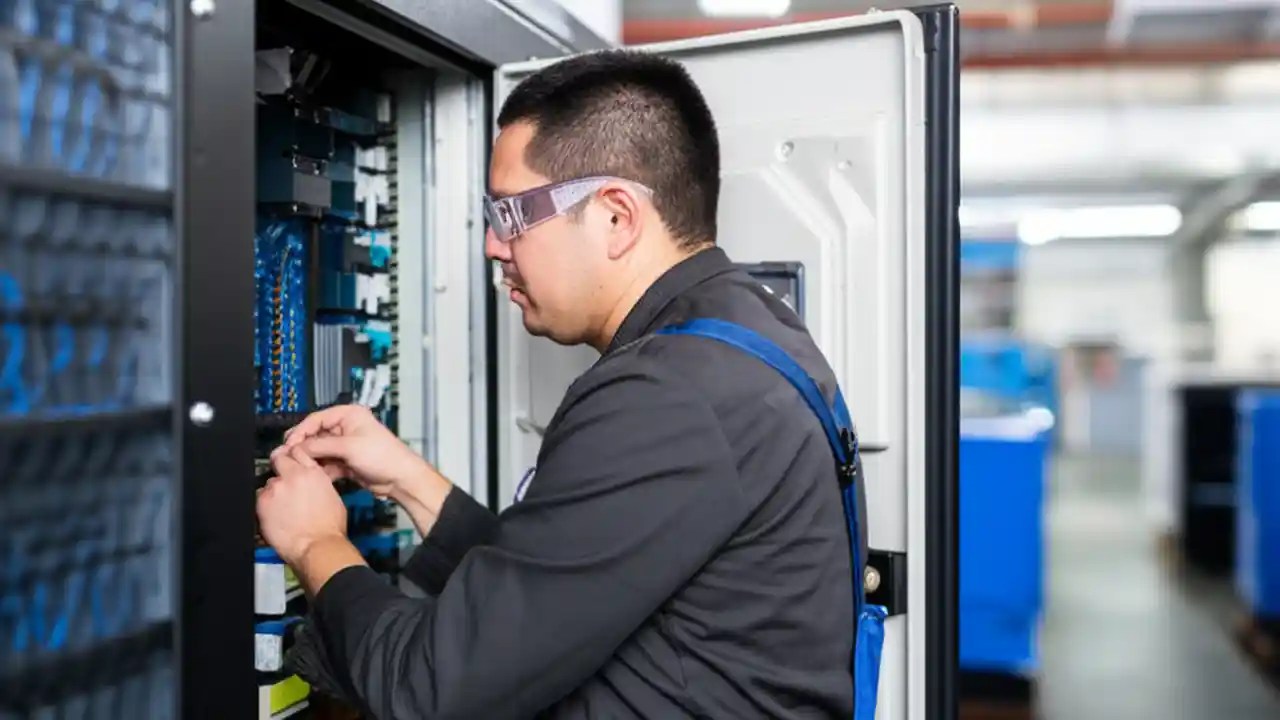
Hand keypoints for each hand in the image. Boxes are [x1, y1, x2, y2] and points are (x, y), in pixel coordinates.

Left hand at [257, 446, 349, 566]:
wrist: (317, 546)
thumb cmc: (329, 528)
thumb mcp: (331, 496)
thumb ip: (317, 482)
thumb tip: (310, 482)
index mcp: (313, 472)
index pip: (297, 451)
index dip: (292, 456)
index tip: (289, 461)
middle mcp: (293, 475)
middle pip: (278, 459)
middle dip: (279, 467)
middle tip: (282, 481)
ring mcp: (276, 488)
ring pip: (268, 483)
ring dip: (273, 492)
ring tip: (282, 509)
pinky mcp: (262, 503)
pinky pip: (259, 499)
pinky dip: (265, 506)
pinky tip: (276, 517)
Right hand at [277, 404, 453, 535]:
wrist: (400, 479)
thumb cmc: (383, 456)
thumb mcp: (349, 447)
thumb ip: (321, 446)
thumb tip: (297, 448)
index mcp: (348, 415)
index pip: (316, 419)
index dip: (301, 432)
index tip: (289, 444)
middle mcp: (346, 428)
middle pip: (315, 435)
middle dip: (302, 447)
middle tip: (287, 456)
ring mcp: (345, 446)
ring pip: (319, 451)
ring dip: (309, 459)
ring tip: (296, 467)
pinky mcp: (346, 462)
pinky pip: (326, 463)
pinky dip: (319, 469)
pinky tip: (311, 475)